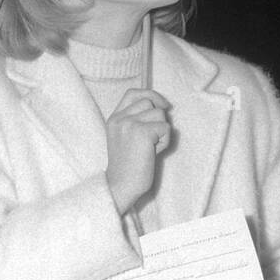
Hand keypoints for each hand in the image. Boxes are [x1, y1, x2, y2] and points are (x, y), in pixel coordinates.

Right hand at [104, 89, 171, 213]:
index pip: (132, 93)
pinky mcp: (142, 132)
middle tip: (151, 140)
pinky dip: (165, 141)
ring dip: (161, 132)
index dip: (150, 94)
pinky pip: (165, 128)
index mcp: (114, 118)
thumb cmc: (128, 166)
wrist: (121, 185)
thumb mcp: (126, 137)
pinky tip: (153, 153)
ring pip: (160, 114)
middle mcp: (119, 118)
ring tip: (150, 148)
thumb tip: (162, 107)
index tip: (163, 105)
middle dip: (157, 118)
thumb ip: (136, 120)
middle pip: (149, 101)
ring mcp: (129, 124)